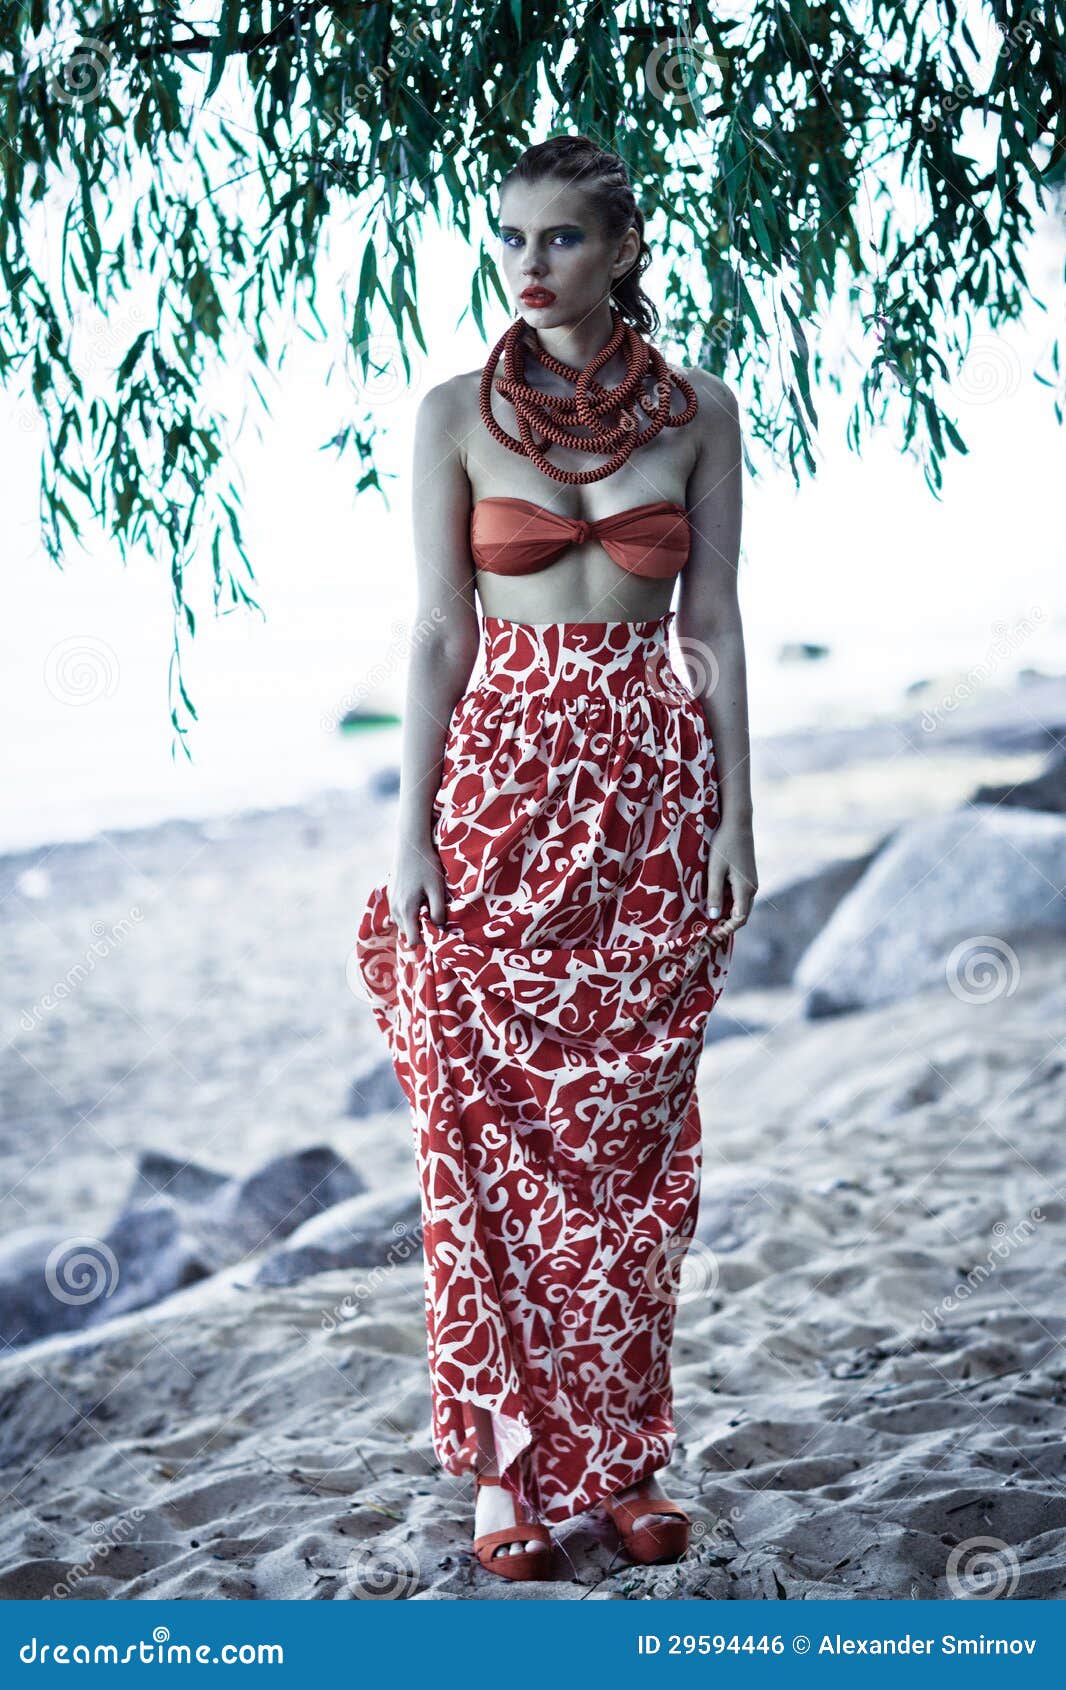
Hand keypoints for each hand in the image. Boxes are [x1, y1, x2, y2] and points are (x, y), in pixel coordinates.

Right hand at [388, 834, 448, 946]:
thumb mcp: (437, 889)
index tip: (438, 929)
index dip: (426, 939)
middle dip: (421, 930)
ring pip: (403, 923)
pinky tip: (420, 898)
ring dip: (415, 921)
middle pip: (408, 933)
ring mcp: (391, 902)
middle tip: (436, 916)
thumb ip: (438, 911)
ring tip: (428, 906)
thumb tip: (439, 929)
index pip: (413, 940)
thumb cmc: (426, 866)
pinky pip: (400, 913)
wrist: (411, 845)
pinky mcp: (391, 895)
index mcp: (406, 910)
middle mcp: (395, 909)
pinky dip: (410, 912)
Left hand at [705, 814, 756, 942]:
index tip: (711, 935)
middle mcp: (752, 888)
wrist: (737, 823)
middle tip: (707, 932)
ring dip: (726, 915)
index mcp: (745, 889)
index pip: (739, 919)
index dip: (726, 930)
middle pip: (741, 915)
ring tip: (708, 921)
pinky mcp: (747, 877)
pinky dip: (728, 904)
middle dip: (726, 926)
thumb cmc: (724, 845)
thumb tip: (713, 917)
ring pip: (740, 906)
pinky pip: (739, 897)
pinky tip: (714, 904)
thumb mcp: (714, 870)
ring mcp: (751, 882)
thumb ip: (713, 894)